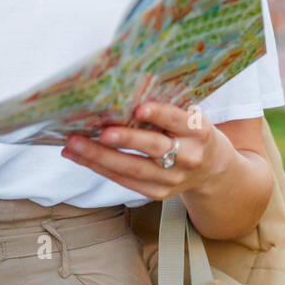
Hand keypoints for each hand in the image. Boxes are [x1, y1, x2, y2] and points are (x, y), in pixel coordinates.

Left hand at [60, 101, 235, 201]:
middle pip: (153, 148)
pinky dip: (100, 168)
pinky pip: (125, 180)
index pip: (179, 121)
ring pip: (133, 169)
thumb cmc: (192, 133)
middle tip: (99, 131)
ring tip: (73, 145)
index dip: (160, 115)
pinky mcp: (158, 193)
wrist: (211, 170)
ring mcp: (173, 179)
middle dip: (123, 140)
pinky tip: (79, 156)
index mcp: (199, 131)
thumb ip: (167, 109)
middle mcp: (188, 156)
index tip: (139, 108)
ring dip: (99, 157)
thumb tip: (121, 91)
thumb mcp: (190, 117)